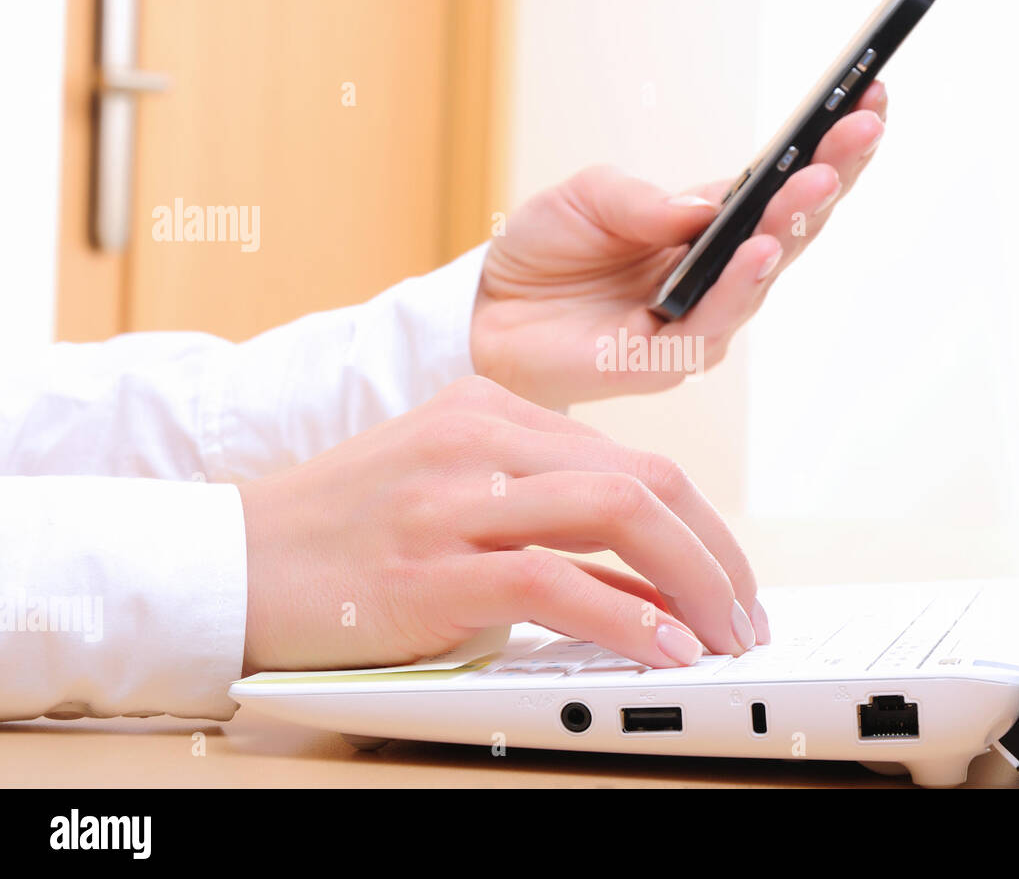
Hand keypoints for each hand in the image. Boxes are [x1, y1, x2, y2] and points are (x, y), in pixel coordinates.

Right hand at [238, 375, 767, 673]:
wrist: (230, 559)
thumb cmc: (341, 534)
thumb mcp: (446, 491)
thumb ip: (538, 511)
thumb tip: (642, 576)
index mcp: (491, 412)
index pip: (632, 459)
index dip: (699, 523)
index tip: (726, 575)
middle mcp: (481, 440)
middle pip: (644, 478)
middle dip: (716, 552)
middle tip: (744, 612)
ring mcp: (456, 499)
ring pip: (618, 514)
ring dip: (694, 582)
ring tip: (724, 634)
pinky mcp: (432, 565)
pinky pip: (557, 581)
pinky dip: (628, 619)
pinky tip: (664, 649)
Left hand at [471, 81, 887, 408]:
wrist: (490, 312)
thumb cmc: (546, 251)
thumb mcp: (588, 198)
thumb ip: (643, 200)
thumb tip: (706, 205)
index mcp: (708, 227)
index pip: (780, 187)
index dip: (826, 148)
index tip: (869, 97)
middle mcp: (717, 273)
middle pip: (791, 227)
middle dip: (831, 176)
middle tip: (861, 130)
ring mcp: (699, 319)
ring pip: (762, 276)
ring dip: (793, 227)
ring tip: (815, 182)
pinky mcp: (665, 360)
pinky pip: (712, 324)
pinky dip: (739, 286)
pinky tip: (760, 249)